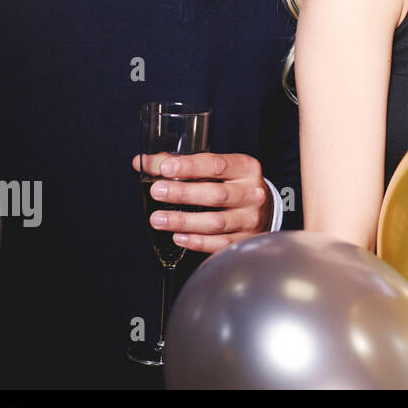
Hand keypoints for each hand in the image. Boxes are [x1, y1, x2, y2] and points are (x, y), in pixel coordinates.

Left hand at [131, 152, 270, 253]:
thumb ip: (181, 165)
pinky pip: (218, 244)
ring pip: (216, 222)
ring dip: (183, 221)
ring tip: (158, 219)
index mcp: (246, 168)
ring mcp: (250, 218)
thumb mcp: (216, 169)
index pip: (217, 165)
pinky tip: (177, 237)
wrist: (263, 208)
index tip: (165, 167)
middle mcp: (251, 193)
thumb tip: (144, 163)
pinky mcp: (244, 239)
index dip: (190, 166)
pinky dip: (196, 241)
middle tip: (157, 192)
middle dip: (183, 193)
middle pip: (216, 195)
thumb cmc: (233, 185)